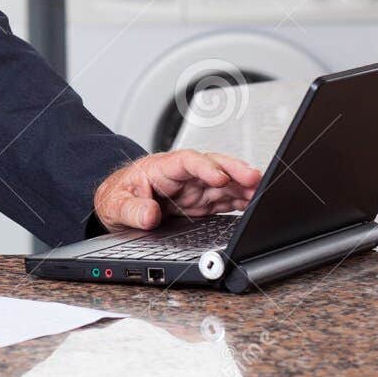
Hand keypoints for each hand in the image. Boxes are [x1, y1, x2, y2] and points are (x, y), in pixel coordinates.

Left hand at [94, 149, 260, 231]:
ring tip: (262, 192)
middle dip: (234, 170)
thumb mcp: (115, 205)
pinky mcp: (201, 202)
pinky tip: (253, 204)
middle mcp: (182, 176)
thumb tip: (150, 215)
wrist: (118, 205)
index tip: (219, 177)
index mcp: (160, 169)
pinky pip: (224, 199)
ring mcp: (194, 188)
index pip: (186, 161)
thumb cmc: (117, 197)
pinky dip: (240, 201)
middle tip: (255, 178)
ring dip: (243, 186)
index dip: (205, 167)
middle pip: (212, 165)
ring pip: (224, 182)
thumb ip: (132, 209)